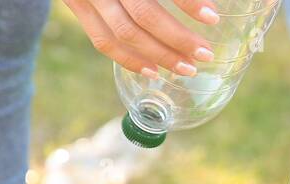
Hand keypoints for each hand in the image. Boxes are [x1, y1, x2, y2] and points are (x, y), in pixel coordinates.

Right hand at [63, 0, 219, 76]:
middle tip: (205, 54)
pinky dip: (129, 60)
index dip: (188, 1)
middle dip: (177, 38)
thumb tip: (207, 1)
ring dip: (159, 55)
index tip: (213, 17)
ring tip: (186, 68)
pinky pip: (103, 40)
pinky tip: (153, 71)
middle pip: (144, 13)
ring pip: (124, 33)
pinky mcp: (76, 4)